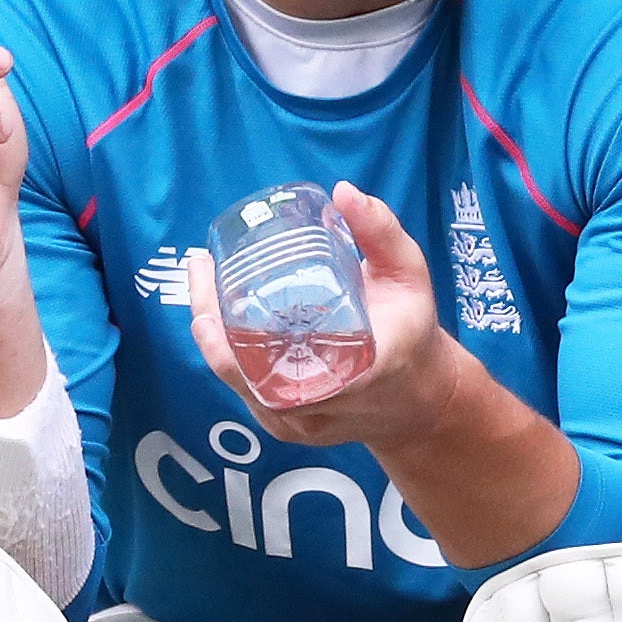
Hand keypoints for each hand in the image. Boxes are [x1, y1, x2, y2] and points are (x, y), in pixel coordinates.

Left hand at [188, 182, 456, 453]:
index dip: (232, 328)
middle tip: (200, 268)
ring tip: (201, 282)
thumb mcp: (409, 277)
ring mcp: (299, 423)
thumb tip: (343, 193)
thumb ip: (381, 234)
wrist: (420, 398)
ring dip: (210, 333)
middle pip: (242, 369)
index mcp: (355, 371)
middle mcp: (320, 406)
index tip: (215, 278)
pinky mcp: (286, 427)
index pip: (279, 359)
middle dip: (210, 317)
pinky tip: (214, 316)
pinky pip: (244, 390)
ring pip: (237, 381)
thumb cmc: (412, 330)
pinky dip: (224, 353)